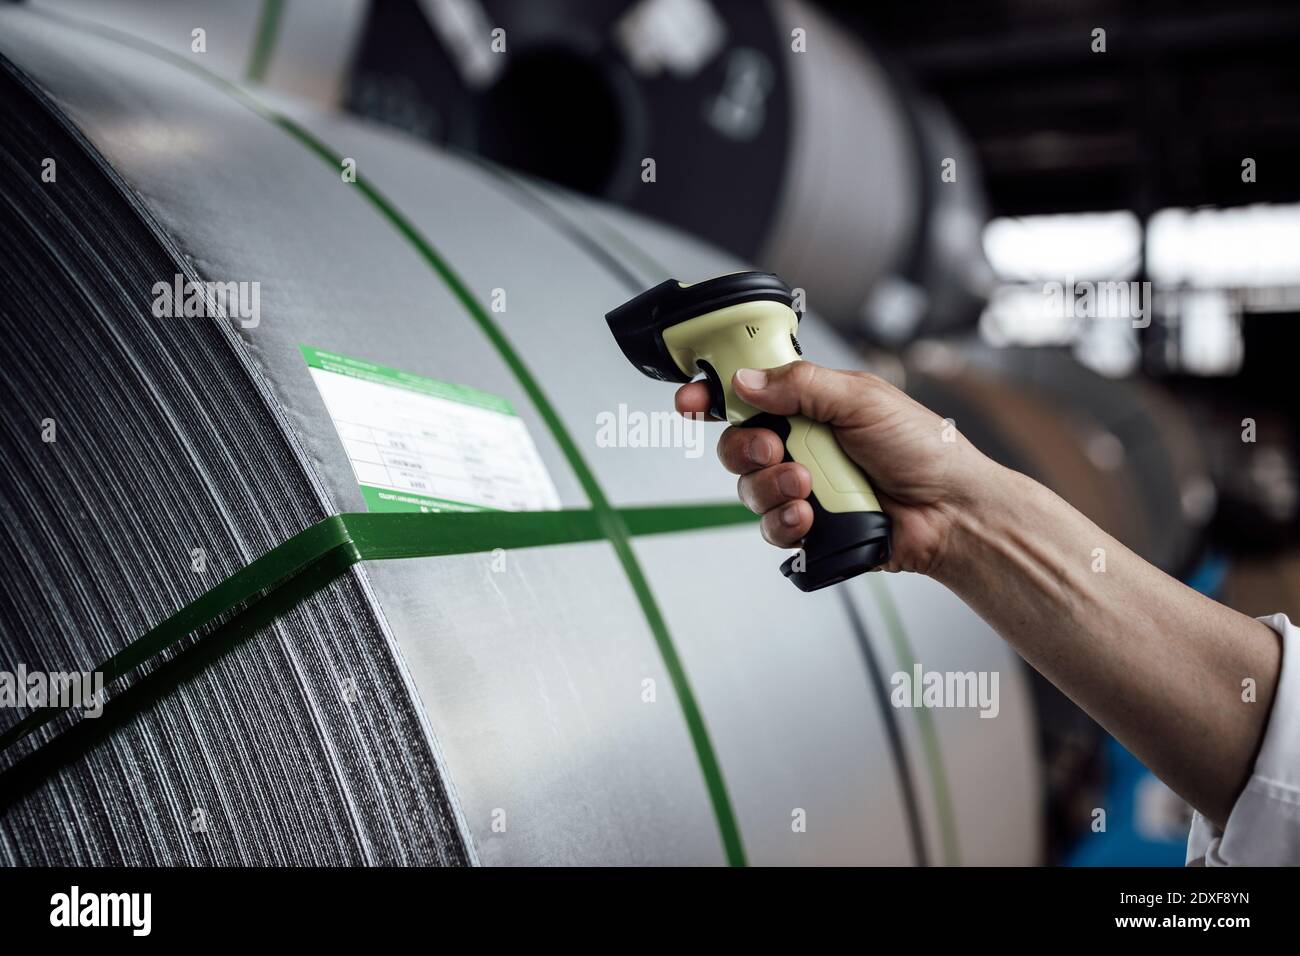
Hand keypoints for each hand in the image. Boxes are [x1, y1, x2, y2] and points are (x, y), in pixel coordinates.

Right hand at [675, 361, 996, 573]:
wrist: (952, 512)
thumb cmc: (925, 450)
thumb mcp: (862, 399)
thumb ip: (801, 385)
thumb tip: (747, 380)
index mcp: (811, 404)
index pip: (749, 393)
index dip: (715, 394)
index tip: (692, 400)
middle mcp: (802, 444)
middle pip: (737, 443)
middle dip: (747, 447)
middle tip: (775, 448)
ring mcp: (803, 487)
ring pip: (749, 488)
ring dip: (771, 487)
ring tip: (808, 487)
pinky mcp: (809, 527)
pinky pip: (770, 527)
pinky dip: (784, 522)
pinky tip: (809, 517)